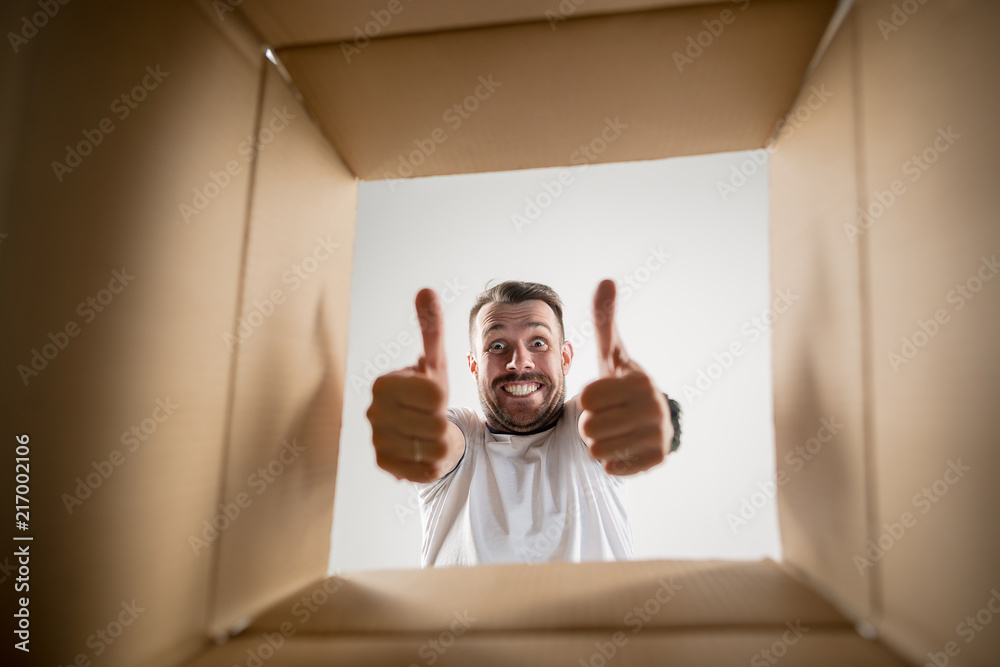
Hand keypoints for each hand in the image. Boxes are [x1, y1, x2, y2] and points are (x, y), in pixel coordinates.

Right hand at [366, 288, 457, 481]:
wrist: (423, 433)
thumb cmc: (429, 394)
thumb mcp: (434, 362)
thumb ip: (431, 328)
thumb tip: (426, 290)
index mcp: (382, 384)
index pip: (434, 393)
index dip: (442, 396)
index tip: (431, 395)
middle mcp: (373, 413)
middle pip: (436, 422)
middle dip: (442, 420)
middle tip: (430, 416)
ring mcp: (377, 441)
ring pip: (435, 447)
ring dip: (440, 441)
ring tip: (428, 433)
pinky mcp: (385, 466)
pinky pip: (427, 469)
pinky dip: (433, 462)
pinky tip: (422, 451)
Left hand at [579, 279, 672, 474]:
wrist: (650, 418)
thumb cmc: (621, 382)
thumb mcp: (611, 352)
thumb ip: (604, 320)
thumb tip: (606, 280)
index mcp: (641, 381)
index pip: (587, 397)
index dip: (587, 398)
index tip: (602, 395)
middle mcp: (655, 408)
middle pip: (589, 426)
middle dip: (589, 423)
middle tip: (606, 416)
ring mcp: (659, 436)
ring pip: (597, 449)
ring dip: (597, 443)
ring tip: (613, 430)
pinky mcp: (658, 459)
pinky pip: (612, 467)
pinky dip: (611, 460)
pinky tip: (623, 446)